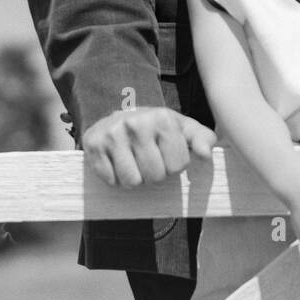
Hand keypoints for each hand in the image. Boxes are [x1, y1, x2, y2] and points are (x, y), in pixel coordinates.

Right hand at [82, 106, 214, 186]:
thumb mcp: (182, 129)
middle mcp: (136, 123)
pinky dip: (116, 178)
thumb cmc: (157, 129)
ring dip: (135, 179)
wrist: (119, 119)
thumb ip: (201, 139)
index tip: (167, 155)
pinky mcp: (93, 145)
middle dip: (155, 174)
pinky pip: (111, 181)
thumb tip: (206, 155)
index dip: (174, 166)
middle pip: (155, 176)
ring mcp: (113, 134)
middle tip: (148, 160)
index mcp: (162, 118)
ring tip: (135, 163)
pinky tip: (117, 163)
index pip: (178, 165)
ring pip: (132, 182)